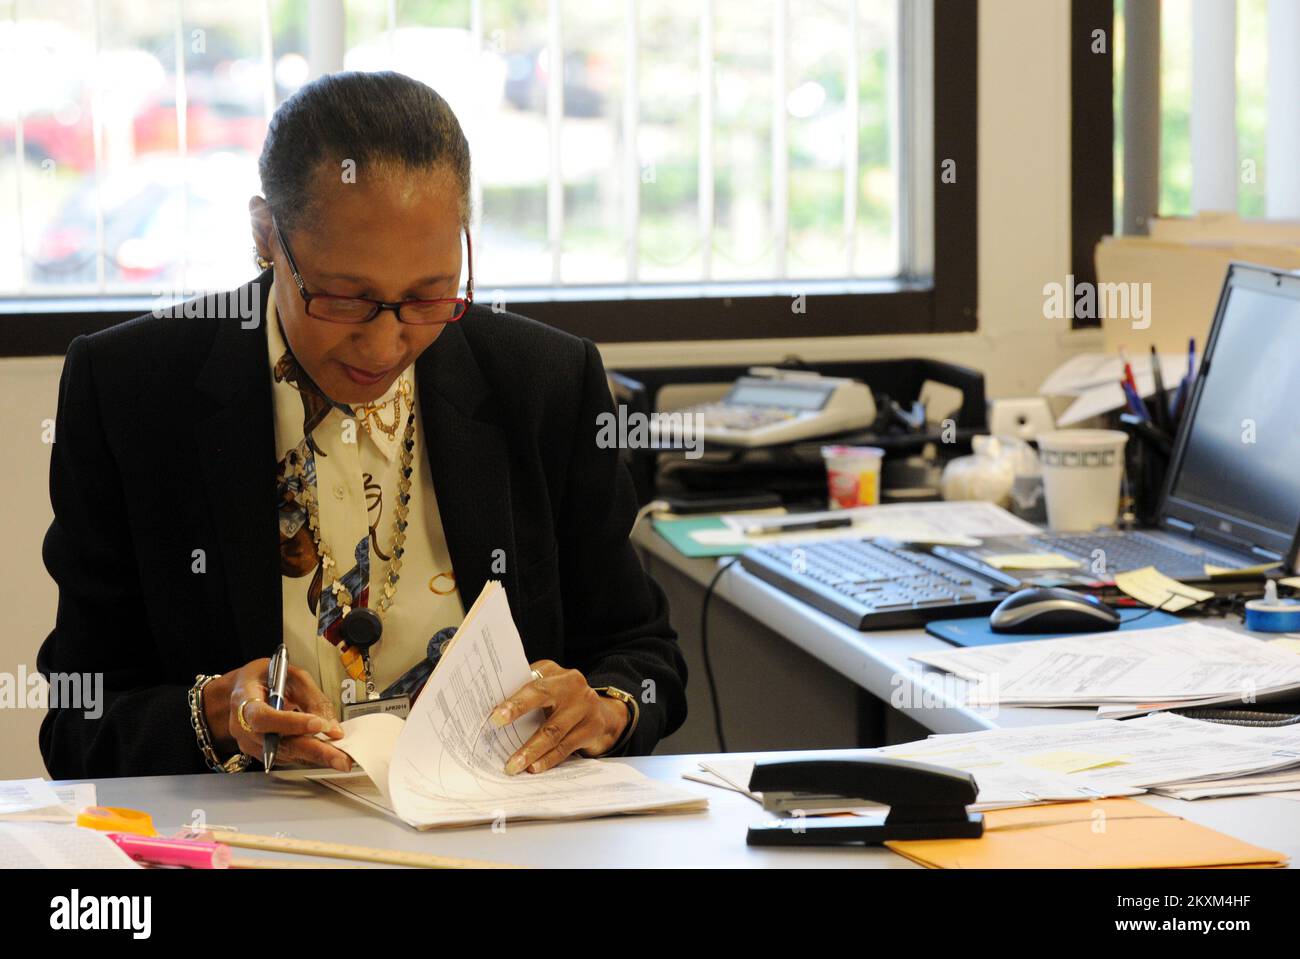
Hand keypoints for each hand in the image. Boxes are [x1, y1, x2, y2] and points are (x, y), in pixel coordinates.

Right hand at [203, 660, 352, 771]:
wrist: (241, 691)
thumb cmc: (263, 679)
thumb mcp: (288, 674)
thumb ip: (311, 697)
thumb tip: (332, 726)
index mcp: (244, 700)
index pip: (264, 717)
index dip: (290, 722)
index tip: (318, 724)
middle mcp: (244, 727)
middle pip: (278, 744)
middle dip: (313, 751)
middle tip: (339, 758)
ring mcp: (252, 744)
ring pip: (286, 754)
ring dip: (315, 757)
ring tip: (341, 759)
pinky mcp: (263, 753)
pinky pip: (288, 755)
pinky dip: (309, 755)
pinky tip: (328, 754)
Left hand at [490, 660, 628, 774]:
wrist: (603, 713)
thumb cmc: (561, 702)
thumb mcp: (546, 690)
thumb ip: (524, 696)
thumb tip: (491, 716)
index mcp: (553, 672)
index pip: (531, 682)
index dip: (513, 699)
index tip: (495, 716)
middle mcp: (572, 684)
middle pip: (542, 696)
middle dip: (518, 711)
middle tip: (497, 727)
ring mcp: (585, 705)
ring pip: (553, 730)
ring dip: (531, 749)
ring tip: (513, 765)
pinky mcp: (593, 727)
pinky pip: (566, 746)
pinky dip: (548, 759)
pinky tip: (535, 768)